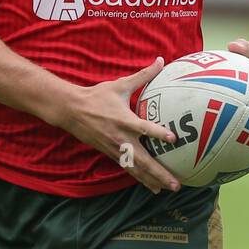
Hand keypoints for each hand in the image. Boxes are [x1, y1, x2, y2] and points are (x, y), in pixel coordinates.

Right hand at [54, 56, 181, 194]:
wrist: (72, 111)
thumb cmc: (98, 96)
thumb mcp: (120, 84)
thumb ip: (143, 75)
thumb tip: (160, 60)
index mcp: (125, 120)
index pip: (144, 128)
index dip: (158, 133)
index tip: (173, 138)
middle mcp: (122, 138)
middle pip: (143, 159)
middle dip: (160, 172)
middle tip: (176, 183)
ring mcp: (116, 149)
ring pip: (136, 169)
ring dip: (153, 180)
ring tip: (168, 189)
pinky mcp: (111, 154)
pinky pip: (129, 169)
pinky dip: (141, 179)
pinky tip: (153, 187)